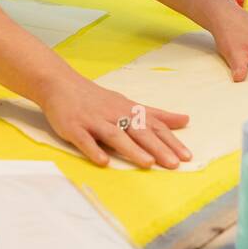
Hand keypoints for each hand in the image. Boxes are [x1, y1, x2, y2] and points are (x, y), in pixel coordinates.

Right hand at [39, 75, 192, 169]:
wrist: (61, 84)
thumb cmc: (98, 99)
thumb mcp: (129, 104)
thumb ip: (156, 115)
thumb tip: (185, 119)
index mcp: (128, 111)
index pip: (154, 126)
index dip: (170, 141)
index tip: (186, 156)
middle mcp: (114, 115)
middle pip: (139, 131)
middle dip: (157, 147)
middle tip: (174, 164)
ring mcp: (94, 121)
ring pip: (115, 135)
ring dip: (131, 149)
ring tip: (147, 163)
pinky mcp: (74, 128)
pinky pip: (85, 140)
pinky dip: (94, 150)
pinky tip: (103, 161)